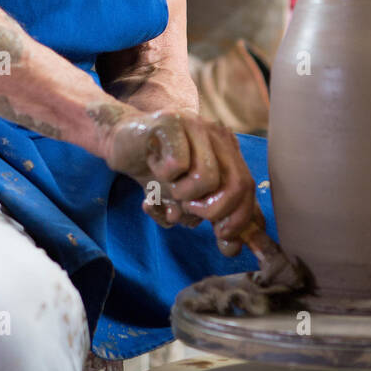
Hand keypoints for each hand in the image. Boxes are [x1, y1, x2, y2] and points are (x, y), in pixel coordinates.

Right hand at [102, 107, 259, 254]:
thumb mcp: (189, 199)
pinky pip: (177, 164)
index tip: (223, 240)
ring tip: (168, 183)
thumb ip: (213, 217)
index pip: (248, 189)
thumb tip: (233, 248)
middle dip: (214, 211)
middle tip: (189, 209)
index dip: (239, 220)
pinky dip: (162, 176)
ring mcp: (196, 126)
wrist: (122, 141)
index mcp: (229, 152)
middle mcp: (218, 136)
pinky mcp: (172, 122)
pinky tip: (154, 165)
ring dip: (183, 194)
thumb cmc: (158, 171)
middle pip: (238, 185)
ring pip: (207, 178)